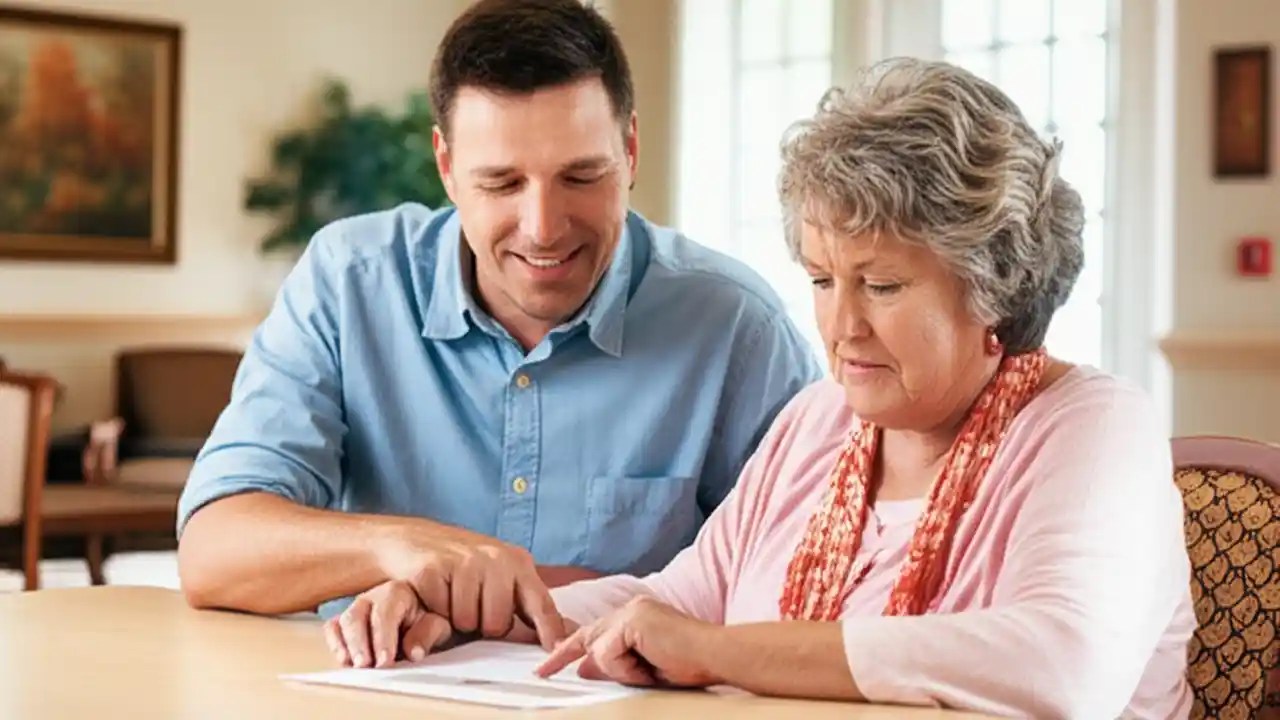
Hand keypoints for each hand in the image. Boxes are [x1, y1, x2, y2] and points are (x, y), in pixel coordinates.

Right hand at [323, 580, 451, 667]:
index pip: (384, 612)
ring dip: (345, 645)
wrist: (428, 618)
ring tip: (352, 665)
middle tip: (366, 666)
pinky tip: (343, 660)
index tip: (385, 661)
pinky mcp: (347, 624)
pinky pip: (333, 629)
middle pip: (356, 615)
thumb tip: (413, 652)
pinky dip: (335, 644)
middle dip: (359, 643)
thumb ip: (427, 634)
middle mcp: (372, 597)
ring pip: (342, 622)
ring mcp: (357, 609)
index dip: (382, 637)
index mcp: (397, 592)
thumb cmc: (432, 621)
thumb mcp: (439, 625)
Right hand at [377, 526, 566, 649]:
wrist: (408, 538)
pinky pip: (440, 612)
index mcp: (517, 562)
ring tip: (450, 597)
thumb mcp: (498, 578)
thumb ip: (528, 606)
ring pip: (468, 622)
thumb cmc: (459, 566)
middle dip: (482, 625)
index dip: (549, 629)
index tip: (558, 649)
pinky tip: (433, 590)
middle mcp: (495, 558)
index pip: (540, 602)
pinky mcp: (432, 569)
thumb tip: (567, 634)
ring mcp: (464, 562)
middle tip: (470, 604)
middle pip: (498, 624)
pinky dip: (434, 609)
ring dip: (456, 619)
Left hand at [534, 596, 718, 687]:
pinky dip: (626, 668)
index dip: (568, 649)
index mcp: (636, 616)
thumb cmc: (689, 663)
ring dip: (621, 671)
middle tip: (542, 671)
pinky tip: (649, 666)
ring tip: (650, 671)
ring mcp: (631, 612)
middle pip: (589, 637)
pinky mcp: (632, 621)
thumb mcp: (643, 668)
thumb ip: (614, 664)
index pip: (595, 631)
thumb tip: (584, 667)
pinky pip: (609, 653)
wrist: (716, 655)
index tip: (547, 664)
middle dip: (564, 655)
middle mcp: (631, 608)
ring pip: (598, 649)